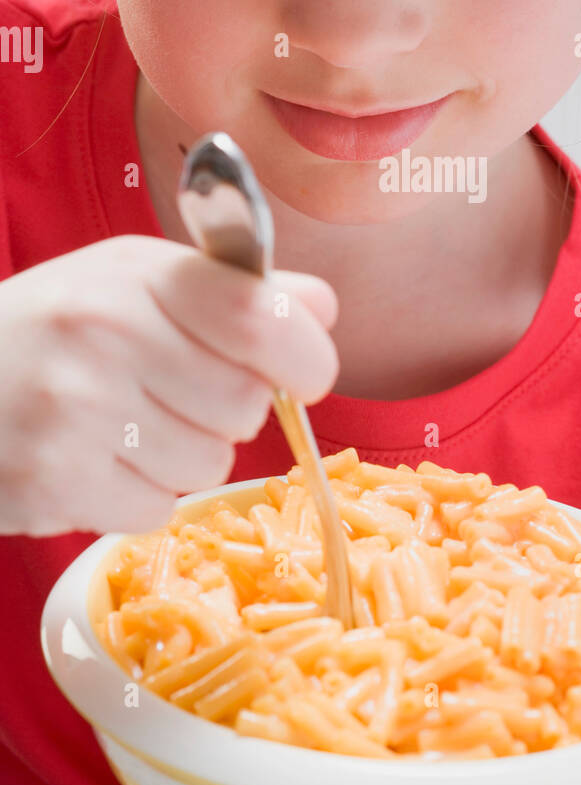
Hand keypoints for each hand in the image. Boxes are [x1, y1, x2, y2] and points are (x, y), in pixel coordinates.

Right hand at [0, 234, 338, 535]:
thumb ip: (234, 292)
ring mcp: (78, 411)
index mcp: (139, 274)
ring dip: (181, 456)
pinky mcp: (55, 481)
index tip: (302, 372)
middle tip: (169, 390)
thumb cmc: (53, 328)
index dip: (305, 356)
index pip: (265, 321)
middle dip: (225, 409)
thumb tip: (323, 307)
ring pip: (208, 465)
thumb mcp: (134, 280)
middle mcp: (109, 335)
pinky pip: (156, 510)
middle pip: (246, 406)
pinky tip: (93, 459)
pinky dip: (135, 496)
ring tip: (122, 425)